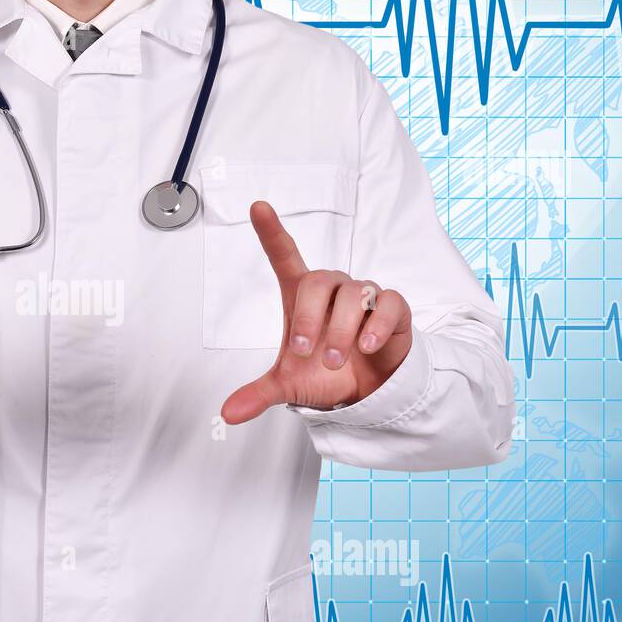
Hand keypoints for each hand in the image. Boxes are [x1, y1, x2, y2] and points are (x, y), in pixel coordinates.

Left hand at [221, 200, 412, 424]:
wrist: (367, 391)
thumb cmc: (325, 374)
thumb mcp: (289, 387)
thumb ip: (259, 395)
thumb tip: (228, 414)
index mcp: (301, 297)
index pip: (285, 256)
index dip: (273, 231)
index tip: (258, 208)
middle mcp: (332, 290)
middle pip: (319, 280)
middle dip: (310, 317)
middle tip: (306, 351)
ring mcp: (363, 296)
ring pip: (352, 294)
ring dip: (341, 330)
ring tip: (335, 361)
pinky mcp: (392, 308)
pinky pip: (388, 302)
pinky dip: (376, 325)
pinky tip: (367, 346)